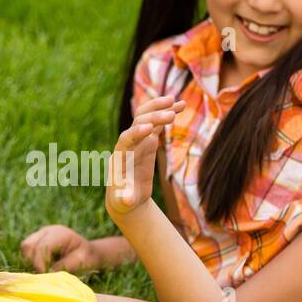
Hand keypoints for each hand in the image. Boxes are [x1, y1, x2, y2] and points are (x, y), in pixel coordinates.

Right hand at [21, 224, 98, 272]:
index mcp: (59, 233)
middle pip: (28, 245)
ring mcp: (40, 235)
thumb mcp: (79, 262)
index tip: (43, 276)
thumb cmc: (86, 258)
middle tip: (42, 274)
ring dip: (30, 262)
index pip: (41, 246)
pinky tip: (42, 267)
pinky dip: (31, 261)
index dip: (39, 263)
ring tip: (43, 270)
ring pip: (25, 248)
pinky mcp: (37, 241)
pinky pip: (27, 251)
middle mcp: (47, 231)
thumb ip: (62, 266)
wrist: (89, 252)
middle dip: (32, 262)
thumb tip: (46, 274)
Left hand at [107, 95, 184, 217]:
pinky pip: (158, 123)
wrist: (126, 196)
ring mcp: (138, 140)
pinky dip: (168, 113)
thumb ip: (125, 198)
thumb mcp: (124, 201)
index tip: (149, 130)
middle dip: (153, 118)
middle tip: (171, 115)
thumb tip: (127, 200)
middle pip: (138, 123)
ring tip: (176, 100)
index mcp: (120, 155)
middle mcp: (128, 143)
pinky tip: (181, 105)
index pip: (126, 138)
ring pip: (147, 117)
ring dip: (159, 107)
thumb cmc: (124, 199)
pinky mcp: (148, 140)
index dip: (136, 132)